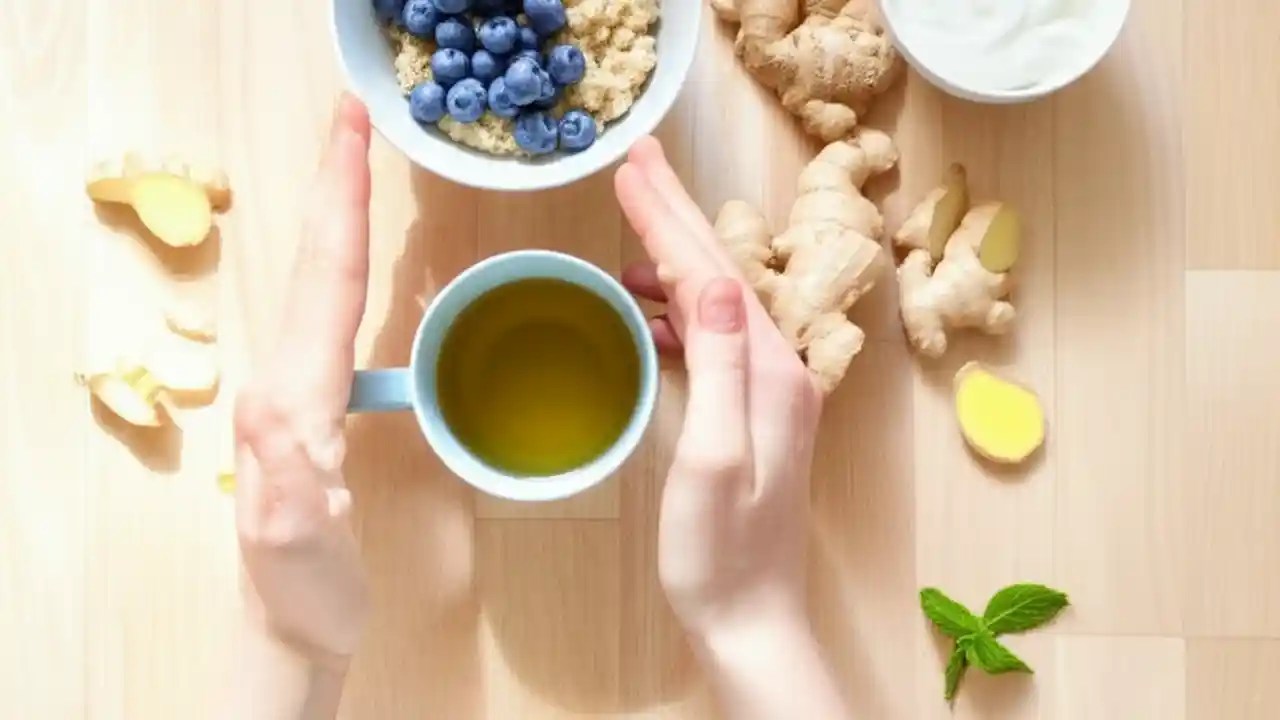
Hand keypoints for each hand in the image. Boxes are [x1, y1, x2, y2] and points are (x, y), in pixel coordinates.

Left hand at [232, 95, 371, 668]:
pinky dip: (346, 267)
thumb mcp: (295, 541)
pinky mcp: (315, 406)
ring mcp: (298, 391)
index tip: (349, 137)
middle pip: (315, 265)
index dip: (339, 206)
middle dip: (332, 185)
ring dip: (335, 215)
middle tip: (350, 117)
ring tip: (352, 162)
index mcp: (292, 399)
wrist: (292, 630)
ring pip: (319, 283)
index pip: (322, 285)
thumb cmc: (304, 591)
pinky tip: (358, 258)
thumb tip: (276, 402)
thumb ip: (287, 476)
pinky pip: (334, 318)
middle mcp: (287, 381)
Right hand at [615, 138, 821, 638]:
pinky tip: (650, 312)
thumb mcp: (714, 454)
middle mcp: (779, 371)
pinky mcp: (753, 413)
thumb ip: (722, 364)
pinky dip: (679, 313)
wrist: (750, 619)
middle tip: (638, 163)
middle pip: (721, 272)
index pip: (711, 273)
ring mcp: (769, 392)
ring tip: (633, 222)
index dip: (667, 218)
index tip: (632, 167)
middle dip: (675, 215)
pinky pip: (714, 339)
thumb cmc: (720, 553)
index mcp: (770, 372)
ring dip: (673, 258)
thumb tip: (719, 281)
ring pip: (716, 301)